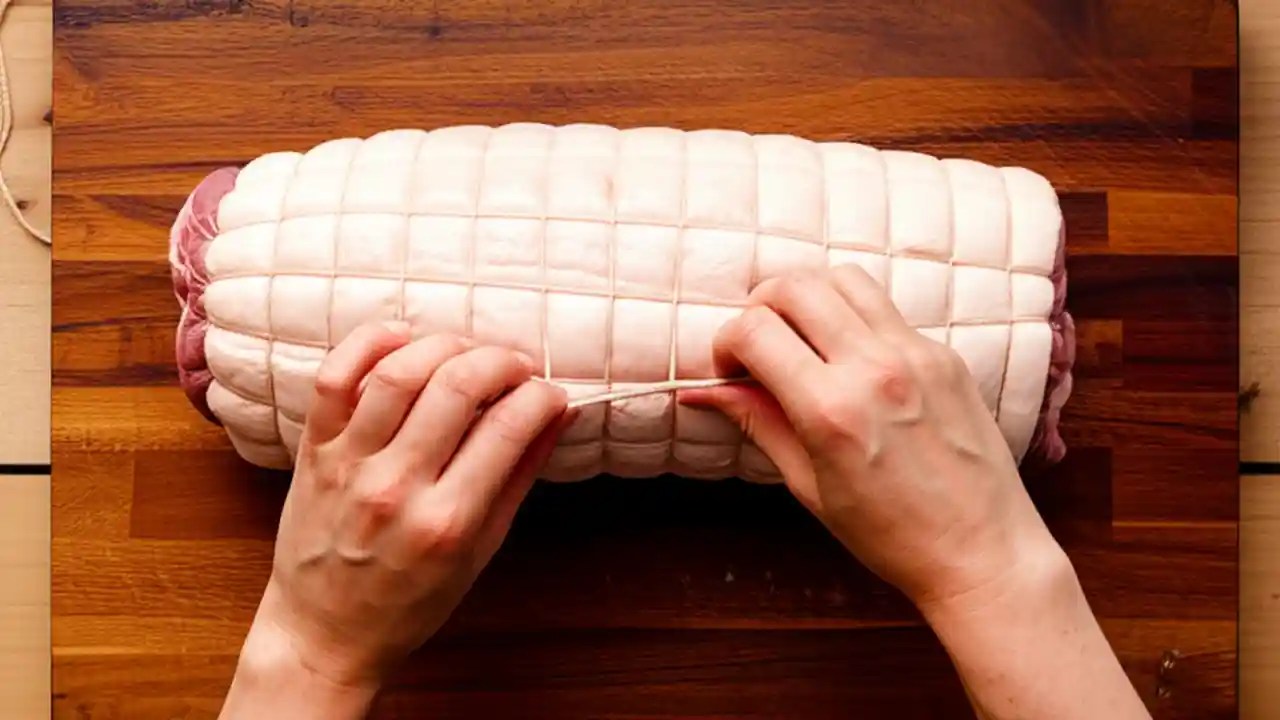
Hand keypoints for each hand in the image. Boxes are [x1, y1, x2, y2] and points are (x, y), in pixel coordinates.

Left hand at [222, 322, 571, 717]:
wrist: (324, 634)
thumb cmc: (409, 602)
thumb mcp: (482, 552)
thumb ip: (518, 477)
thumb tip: (556, 415)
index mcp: (447, 522)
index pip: (508, 427)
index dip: (542, 396)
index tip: (552, 393)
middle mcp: (396, 487)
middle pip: (458, 386)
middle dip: (503, 361)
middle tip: (519, 365)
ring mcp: (349, 465)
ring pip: (400, 372)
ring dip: (447, 344)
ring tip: (470, 351)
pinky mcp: (313, 450)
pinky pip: (334, 377)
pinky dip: (370, 342)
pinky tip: (405, 338)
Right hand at [679, 264, 1061, 609]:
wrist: (983, 552)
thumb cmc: (891, 535)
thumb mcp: (809, 486)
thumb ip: (758, 423)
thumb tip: (702, 392)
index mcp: (832, 410)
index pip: (755, 330)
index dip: (726, 343)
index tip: (730, 371)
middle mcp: (874, 369)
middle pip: (794, 286)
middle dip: (760, 307)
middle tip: (759, 346)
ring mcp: (916, 354)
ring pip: (842, 278)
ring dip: (808, 297)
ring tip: (801, 339)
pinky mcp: (945, 354)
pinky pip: (884, 309)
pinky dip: (852, 317)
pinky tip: (848, 359)